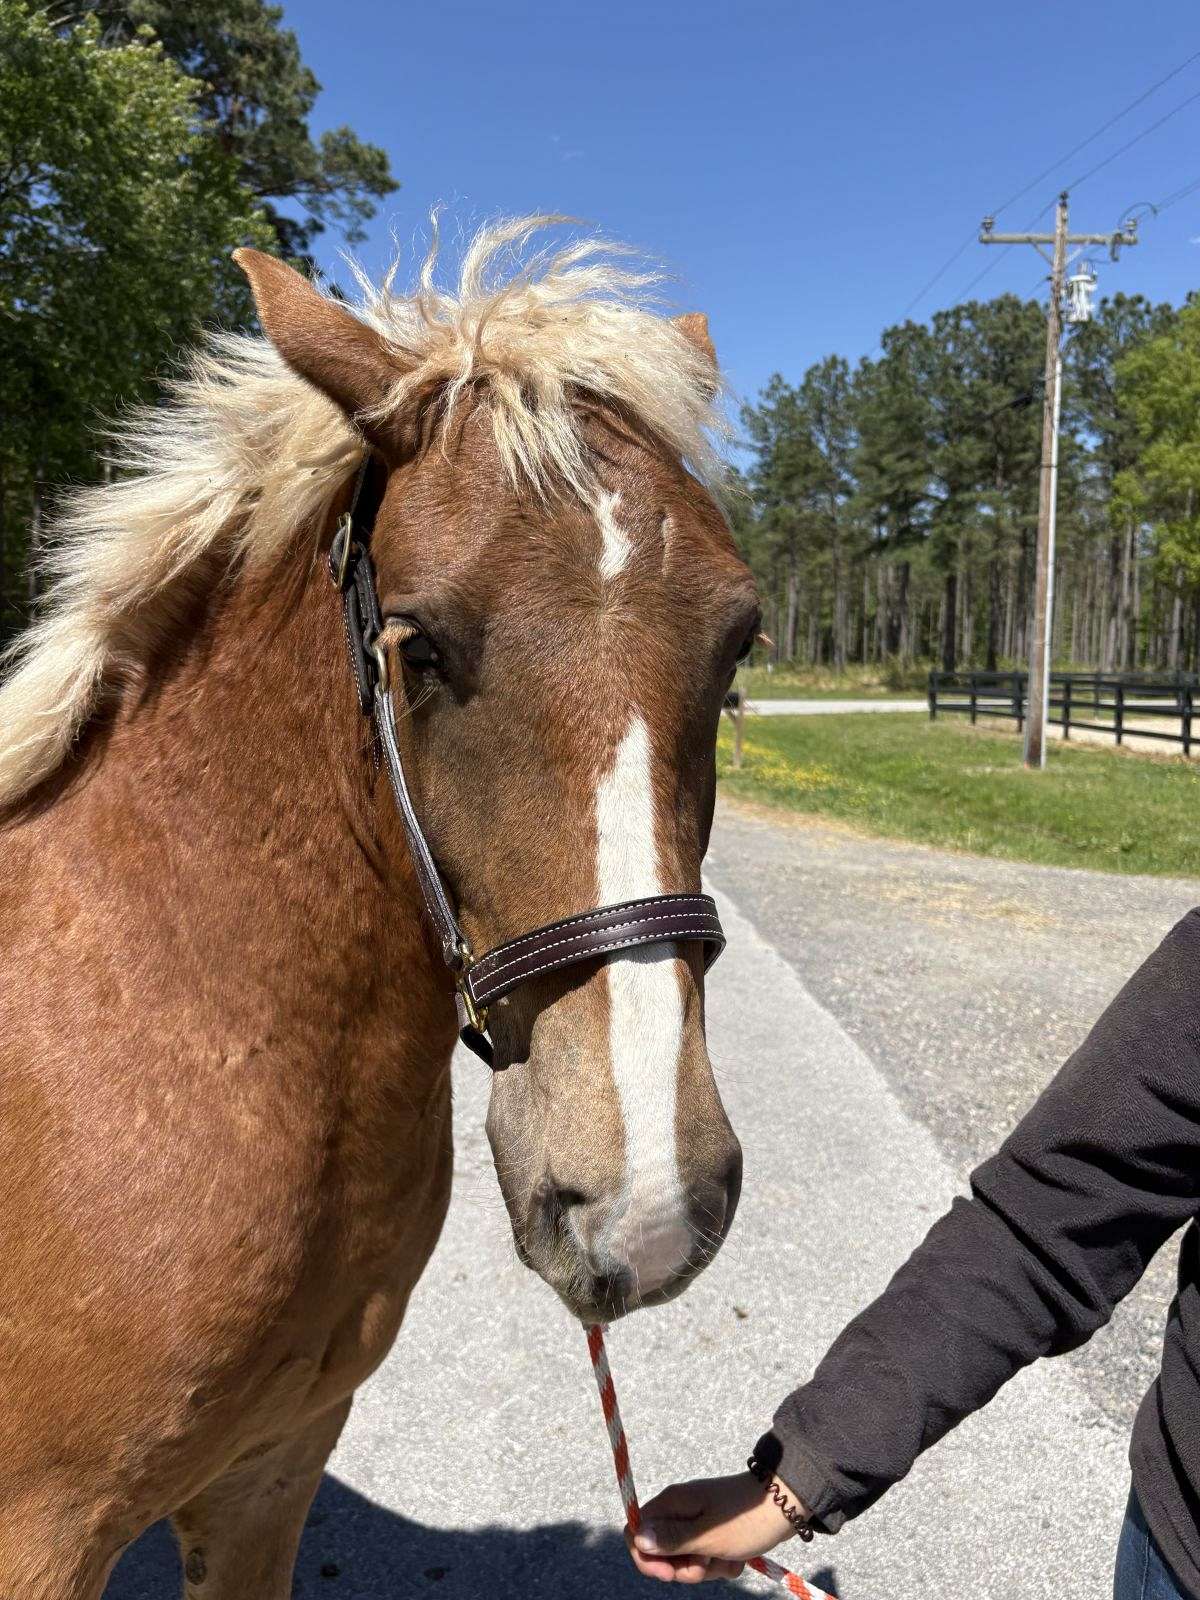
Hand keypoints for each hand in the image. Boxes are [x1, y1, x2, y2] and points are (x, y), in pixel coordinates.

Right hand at [625, 1470, 798, 1583]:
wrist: (786, 1505)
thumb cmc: (746, 1520)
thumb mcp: (708, 1536)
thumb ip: (671, 1539)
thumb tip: (638, 1537)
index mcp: (672, 1504)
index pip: (636, 1531)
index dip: (646, 1558)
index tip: (669, 1574)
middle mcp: (680, 1511)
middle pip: (662, 1552)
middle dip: (684, 1568)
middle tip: (707, 1563)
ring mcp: (697, 1521)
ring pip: (685, 1559)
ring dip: (707, 1568)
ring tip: (728, 1558)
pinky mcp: (713, 1531)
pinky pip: (706, 1557)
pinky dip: (721, 1563)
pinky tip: (737, 1558)